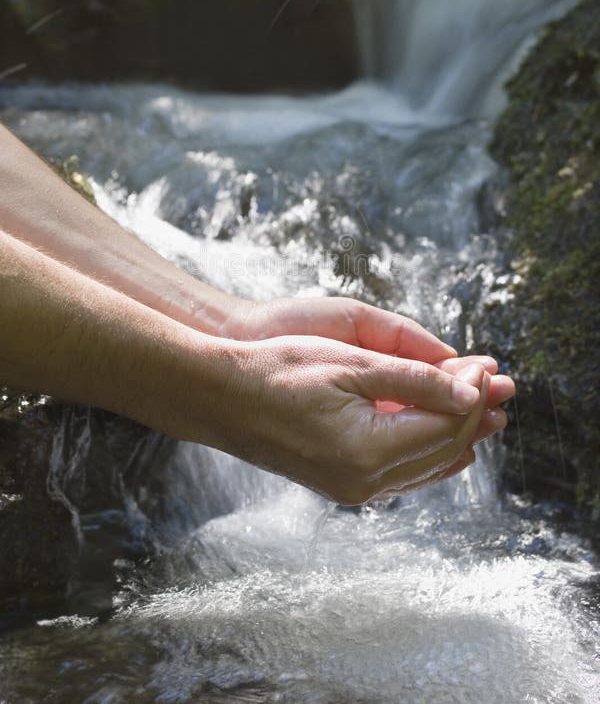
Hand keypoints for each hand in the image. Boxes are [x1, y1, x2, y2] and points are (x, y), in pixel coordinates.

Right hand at [204, 336, 493, 503]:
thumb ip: (414, 380)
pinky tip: (437, 431)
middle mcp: (363, 482)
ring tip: (478, 403)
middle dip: (471, 414)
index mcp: (367, 452)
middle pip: (442, 450)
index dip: (472, 395)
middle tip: (494, 380)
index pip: (445, 426)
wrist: (219, 396)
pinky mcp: (341, 484)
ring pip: (426, 466)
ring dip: (454, 432)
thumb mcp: (350, 365)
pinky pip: (402, 473)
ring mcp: (351, 489)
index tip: (488, 365)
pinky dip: (427, 449)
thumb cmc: (277, 370)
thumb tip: (468, 392)